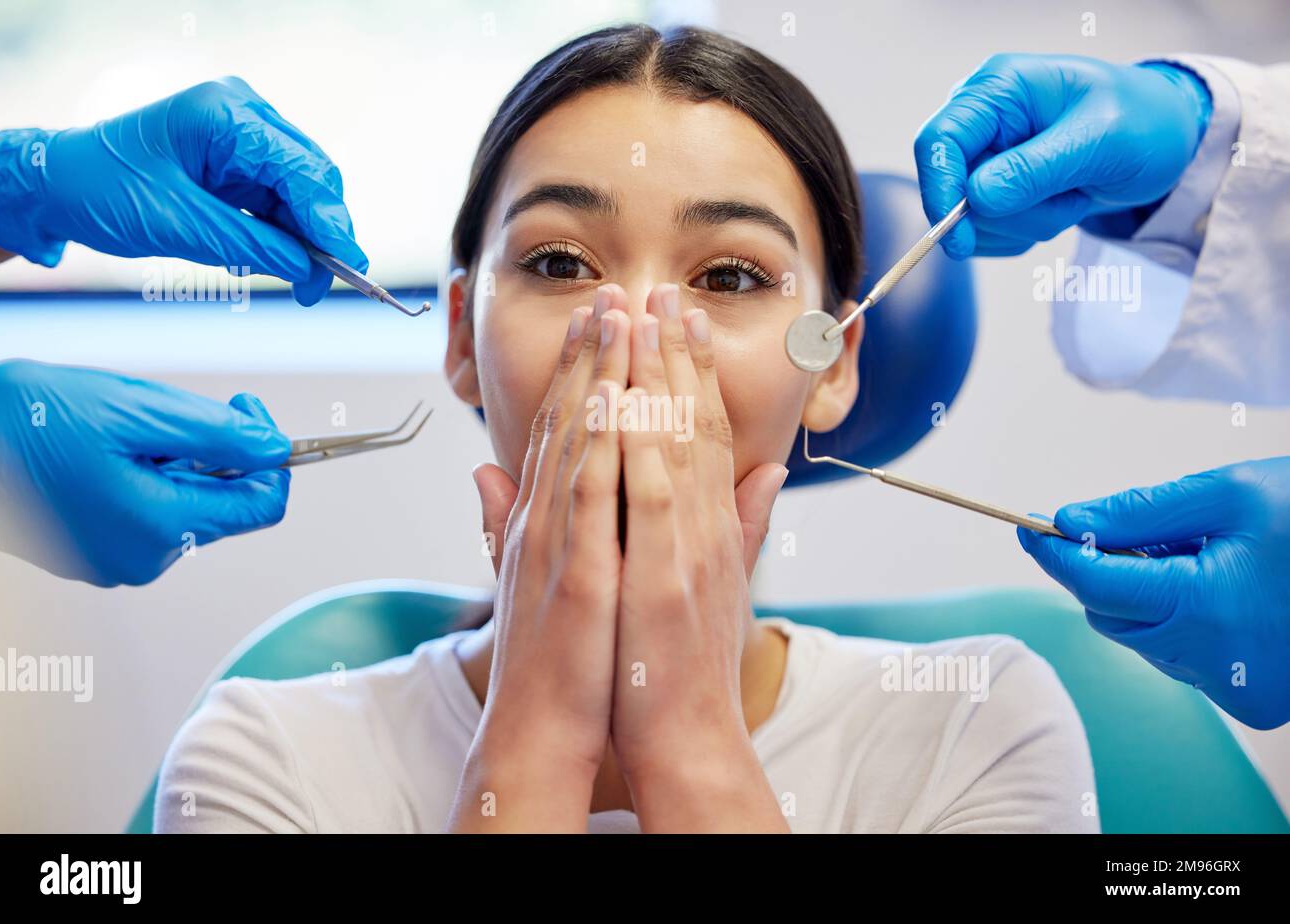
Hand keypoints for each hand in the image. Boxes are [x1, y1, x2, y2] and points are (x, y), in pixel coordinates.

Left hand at [0, 77, 365, 304]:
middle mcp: (243, 118)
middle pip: (311, 179)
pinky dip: (281, 235)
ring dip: (303, 241)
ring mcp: (242, 140)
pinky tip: (273, 262)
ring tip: (300, 285)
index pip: (302, 169)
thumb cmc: (101, 190)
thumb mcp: (180, 225)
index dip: (330, 220)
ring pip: (300, 195)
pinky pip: (277, 203)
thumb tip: (309, 269)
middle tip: (322, 287)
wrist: (58, 188)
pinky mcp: (237, 165)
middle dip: (322, 235)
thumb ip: (252, 245)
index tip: (352, 264)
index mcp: (227, 115)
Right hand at [0, 359, 289, 586]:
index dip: (271, 455)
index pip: (263, 505)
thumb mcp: (134, 410)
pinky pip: (146, 514)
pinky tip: (102, 452)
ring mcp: (115, 561)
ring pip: (184, 505)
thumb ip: (216, 432)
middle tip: (169, 408)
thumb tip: (276, 448)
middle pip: (224, 503)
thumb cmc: (22, 423)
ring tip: (119, 432)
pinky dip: (144, 478)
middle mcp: (145, 558)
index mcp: (162, 526)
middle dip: (214, 451)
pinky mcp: (92, 554)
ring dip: (175, 462)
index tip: (248, 413)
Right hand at [447, 286, 630, 831]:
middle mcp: (543, 518)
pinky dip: (602, 442)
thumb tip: (484, 475)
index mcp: (542, 519)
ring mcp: (557, 540)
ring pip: (579, 440)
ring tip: (618, 315)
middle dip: (590, 352)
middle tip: (611, 292)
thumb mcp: (526, 577)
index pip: (560, 430)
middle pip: (567, 421)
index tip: (599, 320)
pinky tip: (617, 395)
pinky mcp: (577, 571)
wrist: (537, 728)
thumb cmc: (550, 656)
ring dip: (598, 374)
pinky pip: (591, 494)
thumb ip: (507, 522)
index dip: (578, 371)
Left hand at [610, 283, 789, 831]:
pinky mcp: (664, 578)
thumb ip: (741, 525)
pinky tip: (623, 395)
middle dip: (680, 354)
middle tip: (666, 291)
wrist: (690, 740)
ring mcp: (688, 550)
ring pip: (675, 446)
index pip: (710, 433)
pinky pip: (650, 496)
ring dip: (659, 375)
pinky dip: (638, 442)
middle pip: (696, 425)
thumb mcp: (723, 586)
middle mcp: (708, 528)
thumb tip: (767, 472)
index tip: (683, 320)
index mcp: (714, 528)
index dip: (698, 373)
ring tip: (644, 314)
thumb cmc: (689, 666)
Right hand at [915, 54, 1211, 257]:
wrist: (1168, 139)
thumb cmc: (1143, 121)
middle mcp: (984, 120)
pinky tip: (1061, 205)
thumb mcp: (1100, 141)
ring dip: (1024, 224)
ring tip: (1073, 195)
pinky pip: (987, 232)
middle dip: (1005, 212)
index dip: (940, 190)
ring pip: (972, 218)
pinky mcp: (996, 188)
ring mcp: (988, 156)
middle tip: (1065, 202)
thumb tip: (977, 199)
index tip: (958, 237)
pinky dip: (1023, 233)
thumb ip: (1035, 169)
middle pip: (953, 188)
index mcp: (1000, 89)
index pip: (939, 141)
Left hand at [1018, 457, 1289, 729]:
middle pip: (1113, 615)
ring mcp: (1235, 692)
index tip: (1030, 528)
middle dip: (1110, 571)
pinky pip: (1182, 659)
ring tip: (1202, 556)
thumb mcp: (1226, 496)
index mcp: (1205, 609)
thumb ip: (1138, 512)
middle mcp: (1214, 663)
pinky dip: (1181, 624)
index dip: (1057, 553)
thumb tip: (1068, 522)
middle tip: (1142, 531)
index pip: (1095, 583)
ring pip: (1143, 639)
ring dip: (1148, 597)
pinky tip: (1222, 589)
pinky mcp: (1252, 703)